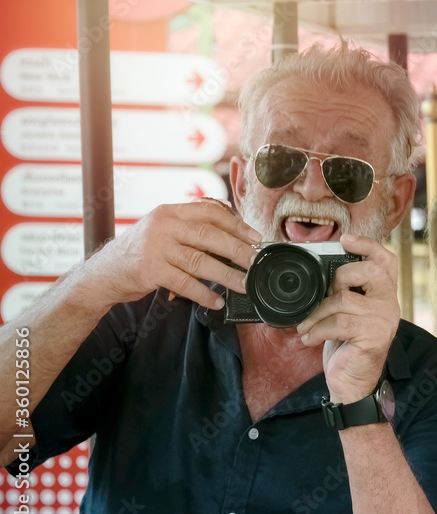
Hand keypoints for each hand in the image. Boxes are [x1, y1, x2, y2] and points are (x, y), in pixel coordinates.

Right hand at [89, 199, 260, 309]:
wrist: (103, 273)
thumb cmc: (140, 252)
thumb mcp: (162, 229)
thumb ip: (190, 227)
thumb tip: (231, 229)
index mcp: (169, 212)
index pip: (209, 212)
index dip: (236, 224)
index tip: (255, 237)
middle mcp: (163, 226)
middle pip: (209, 236)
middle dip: (237, 250)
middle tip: (255, 262)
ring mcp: (155, 248)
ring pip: (200, 261)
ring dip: (226, 275)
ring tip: (243, 284)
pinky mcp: (150, 271)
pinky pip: (185, 284)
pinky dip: (204, 294)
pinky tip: (216, 301)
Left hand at [297, 234, 399, 404]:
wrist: (352, 385)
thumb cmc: (347, 348)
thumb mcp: (346, 314)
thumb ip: (343, 292)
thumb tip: (318, 273)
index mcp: (384, 295)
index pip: (386, 260)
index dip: (368, 245)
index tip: (345, 239)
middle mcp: (390, 305)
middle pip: (370, 271)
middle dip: (339, 277)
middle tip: (322, 297)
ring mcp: (384, 320)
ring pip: (346, 299)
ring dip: (317, 313)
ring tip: (306, 325)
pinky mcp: (373, 337)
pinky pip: (339, 322)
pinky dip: (318, 329)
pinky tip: (310, 337)